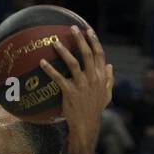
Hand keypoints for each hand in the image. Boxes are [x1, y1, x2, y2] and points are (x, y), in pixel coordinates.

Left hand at [40, 27, 113, 153]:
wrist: (86, 125)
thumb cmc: (95, 110)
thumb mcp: (107, 95)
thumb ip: (109, 80)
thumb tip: (110, 66)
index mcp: (101, 77)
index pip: (99, 54)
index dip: (94, 41)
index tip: (88, 30)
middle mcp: (93, 78)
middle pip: (87, 54)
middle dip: (80, 39)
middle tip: (72, 28)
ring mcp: (81, 85)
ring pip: (73, 63)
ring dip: (64, 50)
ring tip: (55, 41)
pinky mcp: (70, 92)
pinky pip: (58, 78)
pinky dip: (50, 69)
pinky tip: (42, 62)